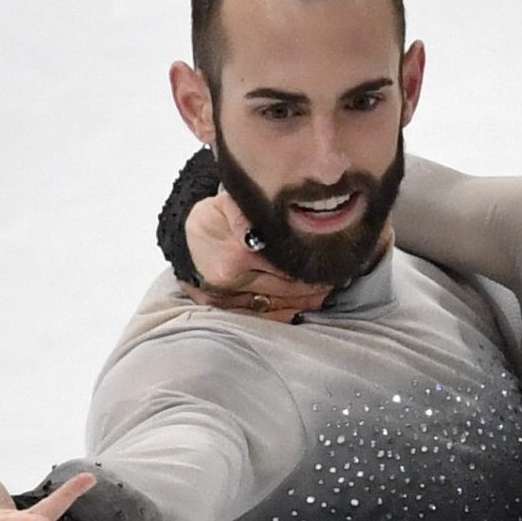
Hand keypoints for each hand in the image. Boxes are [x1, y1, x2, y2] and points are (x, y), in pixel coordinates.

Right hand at [183, 190, 329, 321]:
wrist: (182, 240)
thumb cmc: (212, 219)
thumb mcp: (228, 204)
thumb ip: (247, 213)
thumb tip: (260, 229)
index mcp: (239, 255)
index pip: (287, 266)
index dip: (312, 267)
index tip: (334, 265)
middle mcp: (234, 282)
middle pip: (286, 289)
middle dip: (314, 286)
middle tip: (338, 280)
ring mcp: (228, 299)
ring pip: (276, 305)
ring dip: (304, 302)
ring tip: (324, 294)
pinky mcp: (225, 308)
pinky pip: (261, 316)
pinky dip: (284, 314)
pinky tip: (302, 309)